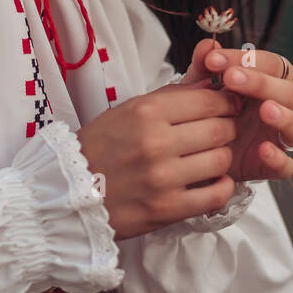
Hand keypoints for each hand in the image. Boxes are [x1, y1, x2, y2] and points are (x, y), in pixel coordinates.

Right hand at [75, 80, 242, 240]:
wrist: (66, 194)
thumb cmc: (99, 149)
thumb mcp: (127, 111)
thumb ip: (171, 96)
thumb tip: (211, 82)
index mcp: (146, 112)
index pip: (209, 101)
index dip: (226, 102)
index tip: (226, 106)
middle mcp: (156, 142)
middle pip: (220, 129)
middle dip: (227, 128)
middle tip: (220, 131)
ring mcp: (163, 178)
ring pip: (222, 160)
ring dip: (222, 157)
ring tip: (209, 157)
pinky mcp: (167, 209)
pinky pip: (216, 194)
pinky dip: (221, 186)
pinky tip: (211, 181)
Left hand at [178, 38, 292, 182]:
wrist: (197, 150)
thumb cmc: (208, 110)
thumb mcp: (200, 85)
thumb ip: (204, 65)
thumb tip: (207, 44)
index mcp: (272, 82)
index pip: (273, 64)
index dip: (248, 58)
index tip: (214, 59)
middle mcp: (284, 108)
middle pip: (288, 92)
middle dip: (261, 83)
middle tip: (231, 78)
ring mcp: (282, 138)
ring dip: (285, 117)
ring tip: (265, 110)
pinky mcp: (275, 166)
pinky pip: (287, 165)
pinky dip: (279, 158)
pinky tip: (263, 150)